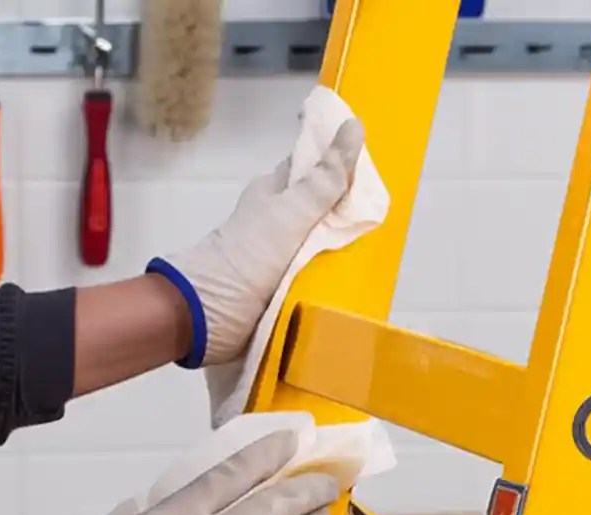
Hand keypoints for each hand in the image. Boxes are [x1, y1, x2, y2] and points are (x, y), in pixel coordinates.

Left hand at [146, 118, 363, 367]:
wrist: (204, 314)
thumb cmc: (247, 257)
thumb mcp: (290, 214)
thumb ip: (323, 181)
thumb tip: (353, 125)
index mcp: (275, 194)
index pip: (313, 166)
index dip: (341, 159)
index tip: (376, 161)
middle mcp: (277, 220)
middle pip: (321, 205)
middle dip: (350, 206)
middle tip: (386, 211)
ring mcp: (279, 254)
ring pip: (320, 239)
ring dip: (345, 244)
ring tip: (380, 247)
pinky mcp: (281, 285)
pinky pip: (315, 272)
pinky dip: (334, 273)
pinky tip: (357, 279)